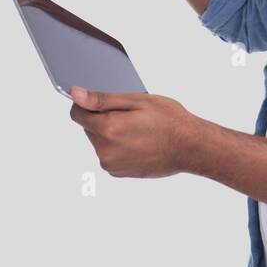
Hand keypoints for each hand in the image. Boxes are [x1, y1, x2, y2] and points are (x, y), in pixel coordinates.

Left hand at [68, 87, 201, 177]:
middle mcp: (106, 150)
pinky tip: (138, 142)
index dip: (87, 104)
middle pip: (89, 128)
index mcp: (109, 129)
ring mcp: (112, 164)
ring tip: (138, 130)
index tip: (105, 102)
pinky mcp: (118, 172)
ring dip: (111, 133)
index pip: (77, 114)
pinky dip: (118, 146)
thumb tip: (76, 94)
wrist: (191, 148)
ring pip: (99, 141)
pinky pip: (109, 154)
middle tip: (132, 116)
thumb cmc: (171, 121)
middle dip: (103, 119)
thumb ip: (103, 99)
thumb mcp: (138, 101)